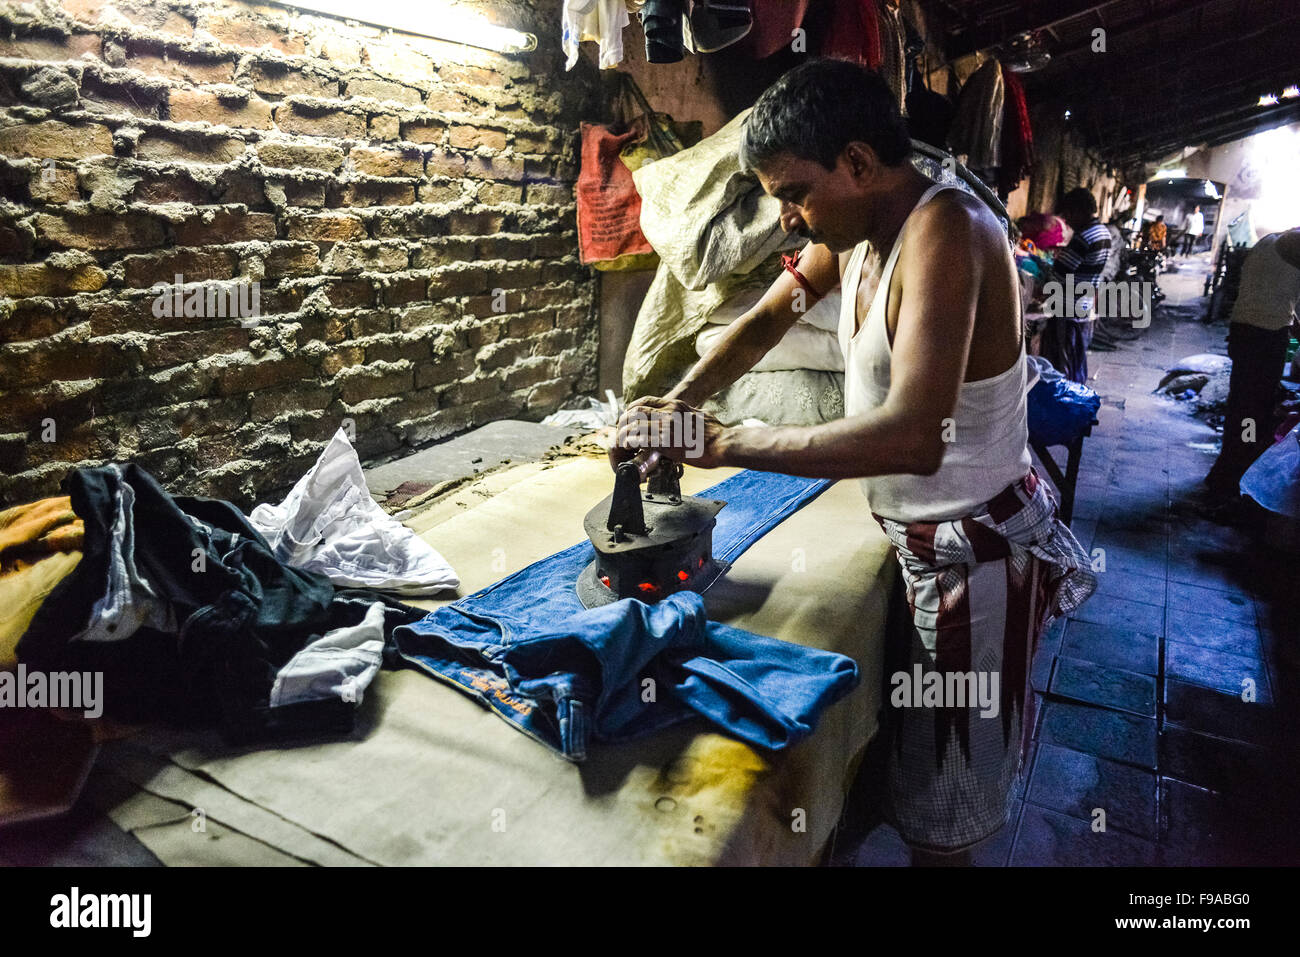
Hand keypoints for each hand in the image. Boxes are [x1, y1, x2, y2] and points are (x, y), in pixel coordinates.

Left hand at [613, 396, 728, 469]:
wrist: (724, 443)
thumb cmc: (717, 434)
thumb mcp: (701, 416)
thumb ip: (689, 416)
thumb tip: (690, 420)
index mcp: (676, 406)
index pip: (646, 401)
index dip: (633, 409)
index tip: (628, 416)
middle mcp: (669, 413)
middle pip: (636, 412)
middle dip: (625, 422)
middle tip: (622, 432)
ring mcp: (666, 427)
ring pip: (635, 425)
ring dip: (626, 434)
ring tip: (623, 443)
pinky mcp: (665, 442)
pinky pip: (641, 440)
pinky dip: (632, 444)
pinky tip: (630, 449)